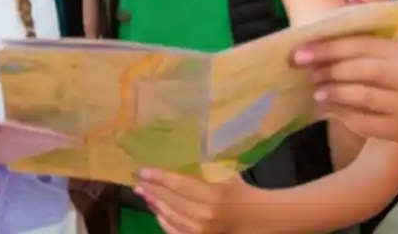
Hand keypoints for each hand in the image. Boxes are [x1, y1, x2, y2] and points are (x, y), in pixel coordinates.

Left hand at [135, 169, 251, 233]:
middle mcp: (203, 216)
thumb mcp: (225, 178)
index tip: (142, 170)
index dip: (158, 177)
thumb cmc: (244, 194)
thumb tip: (174, 172)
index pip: (178, 184)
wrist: (260, 220)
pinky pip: (174, 231)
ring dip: (154, 204)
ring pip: (169, 216)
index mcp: (212, 196)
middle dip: (152, 190)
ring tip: (144, 193)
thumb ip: (200, 178)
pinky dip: (163, 220)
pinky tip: (157, 211)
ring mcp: (200, 231)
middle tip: (138, 181)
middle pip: (170, 200)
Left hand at [292, 35, 397, 140]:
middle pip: (364, 69)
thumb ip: (357, 49)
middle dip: (331, 70)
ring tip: (317, 92)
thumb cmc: (397, 76)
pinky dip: (343, 114)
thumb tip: (312, 49)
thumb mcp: (387, 57)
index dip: (328, 48)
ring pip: (364, 96)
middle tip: (308, 72)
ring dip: (335, 92)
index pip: (361, 45)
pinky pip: (365, 122)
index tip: (301, 51)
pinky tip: (330, 109)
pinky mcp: (397, 129)